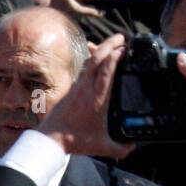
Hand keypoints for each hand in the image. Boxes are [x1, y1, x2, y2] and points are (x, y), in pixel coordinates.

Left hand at [39, 33, 133, 157]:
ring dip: (100, 49)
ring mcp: (77, 86)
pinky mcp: (72, 88)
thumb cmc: (76, 141)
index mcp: (97, 98)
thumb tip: (134, 146)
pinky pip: (84, 69)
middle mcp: (86, 88)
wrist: (51, 138)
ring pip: (90, 61)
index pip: (107, 70)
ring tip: (111, 43)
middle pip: (97, 58)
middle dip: (109, 44)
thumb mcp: (103, 146)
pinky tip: (96, 58)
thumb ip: (121, 147)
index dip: (116, 56)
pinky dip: (92, 60)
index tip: (125, 48)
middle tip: (121, 38)